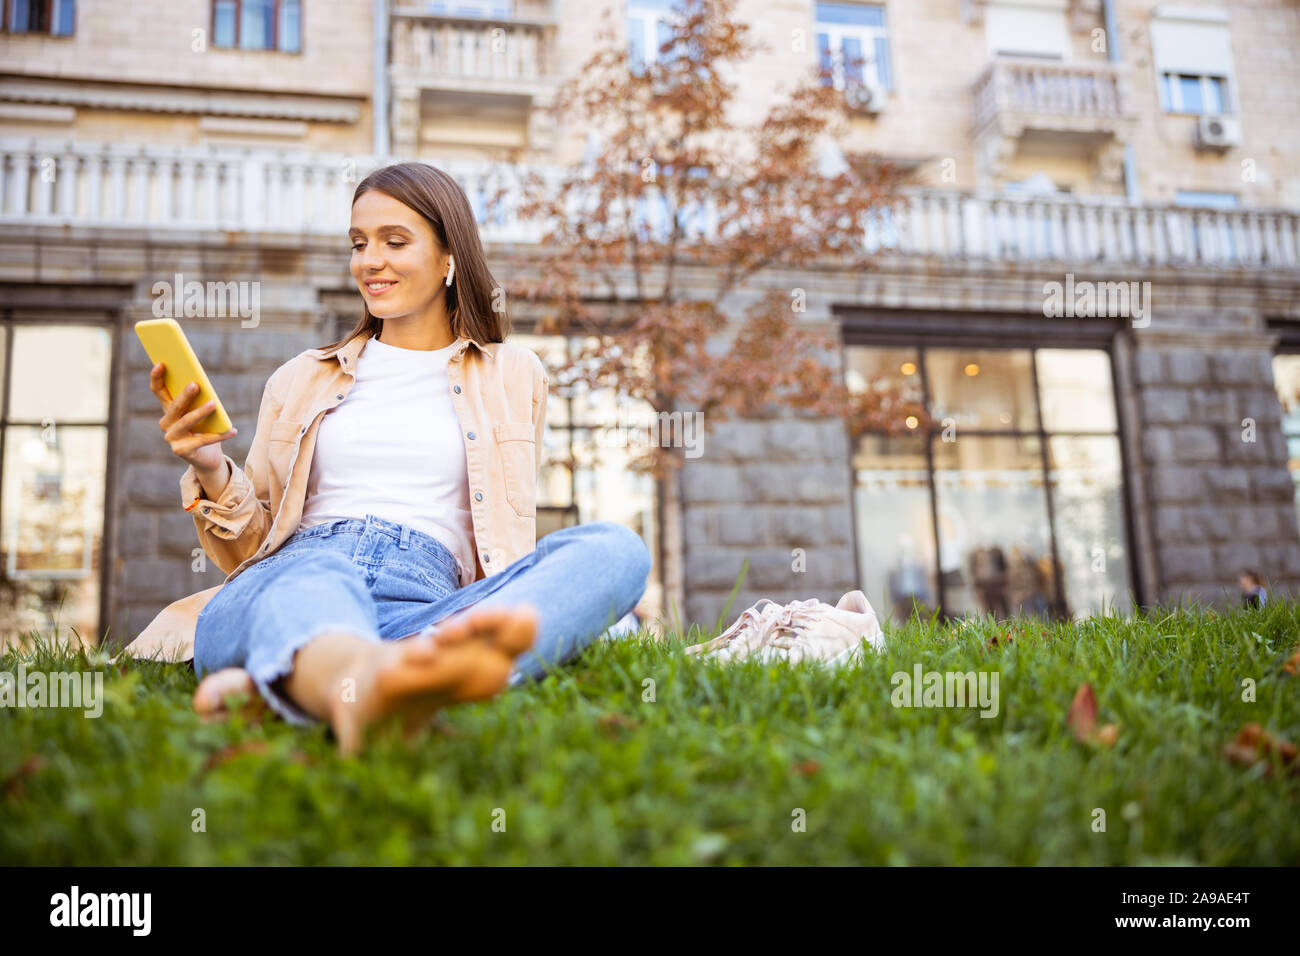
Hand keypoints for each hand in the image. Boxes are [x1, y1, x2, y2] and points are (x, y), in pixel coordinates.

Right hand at [149, 362, 236, 476]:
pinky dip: (219, 435)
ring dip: (200, 412)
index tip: (161, 363)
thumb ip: (200, 399)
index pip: (158, 391)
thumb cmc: (206, 429)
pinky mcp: (182, 451)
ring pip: (186, 422)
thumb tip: (203, 383)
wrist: (208, 458)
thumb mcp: (202, 411)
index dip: (157, 377)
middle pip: (174, 407)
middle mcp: (166, 424)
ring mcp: (172, 438)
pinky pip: (203, 440)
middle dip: (184, 395)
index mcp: (168, 410)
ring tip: (213, 404)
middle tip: (195, 384)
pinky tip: (233, 430)